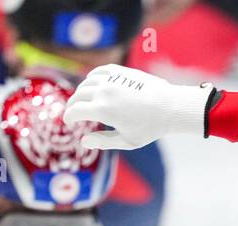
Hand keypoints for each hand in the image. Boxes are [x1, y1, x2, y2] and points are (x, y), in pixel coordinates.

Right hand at [63, 64, 213, 149]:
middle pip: (78, 96)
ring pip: (87, 82)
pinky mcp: (120, 72)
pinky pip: (99, 71)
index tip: (69, 122)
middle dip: (72, 105)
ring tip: (83, 100)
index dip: (68, 117)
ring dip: (81, 92)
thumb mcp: (126, 141)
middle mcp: (104, 92)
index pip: (75, 111)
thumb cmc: (150, 128)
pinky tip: (93, 84)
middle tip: (74, 112)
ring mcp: (112, 80)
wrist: (169, 106)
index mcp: (103, 110)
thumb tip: (83, 141)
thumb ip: (102, 142)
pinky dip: (92, 78)